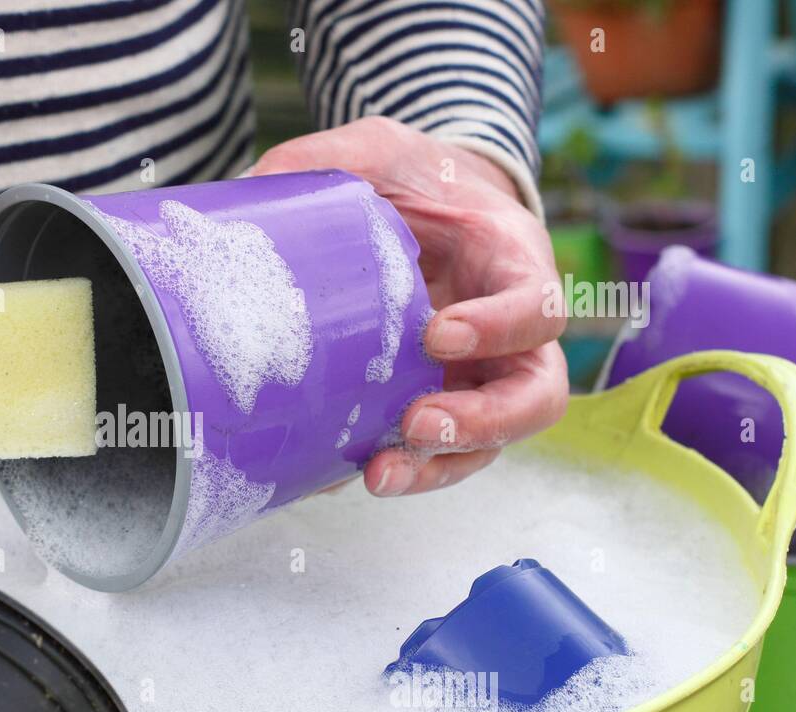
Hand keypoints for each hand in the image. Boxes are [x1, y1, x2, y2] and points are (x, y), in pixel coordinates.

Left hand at [250, 117, 567, 494]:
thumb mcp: (381, 151)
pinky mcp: (439, 404)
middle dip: (481, 422)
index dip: (499, 327)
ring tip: (378, 474)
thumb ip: (333, 158)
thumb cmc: (417, 181)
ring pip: (487, 443)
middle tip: (416, 424)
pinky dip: (395, 466)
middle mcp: (511, 336)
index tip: (438, 332)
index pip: (536, 308)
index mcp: (512, 266)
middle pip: (533, 397)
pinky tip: (342, 475)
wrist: (423, 208)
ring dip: (436, 465)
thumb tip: (259, 181)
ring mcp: (478, 378)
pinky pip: (433, 452)